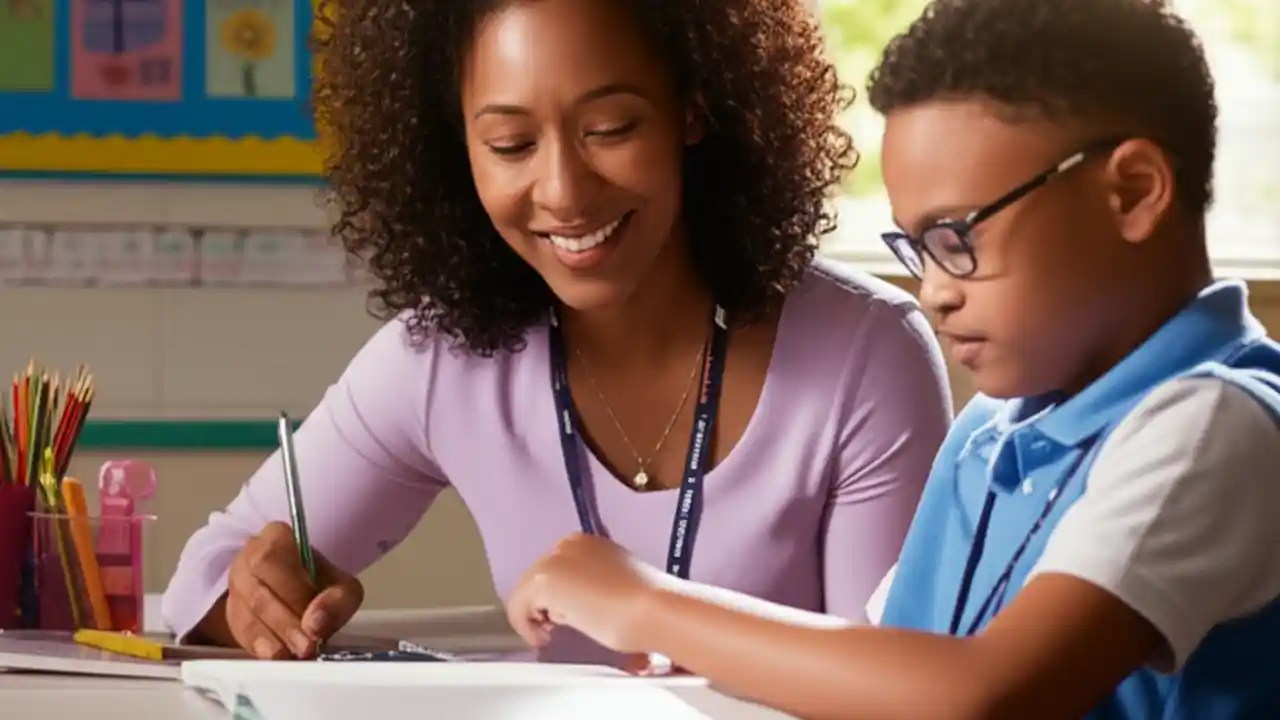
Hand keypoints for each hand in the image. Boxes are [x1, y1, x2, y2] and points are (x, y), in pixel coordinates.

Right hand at [223, 521, 363, 658]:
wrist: (298, 594)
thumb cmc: (319, 586)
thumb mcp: (342, 587)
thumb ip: (338, 600)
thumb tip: (315, 624)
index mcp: (276, 538)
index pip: (273, 556)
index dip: (292, 588)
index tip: (313, 616)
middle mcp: (248, 557)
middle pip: (257, 587)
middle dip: (284, 620)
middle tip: (307, 645)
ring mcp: (236, 585)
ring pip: (247, 611)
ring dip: (273, 636)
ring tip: (295, 654)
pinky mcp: (231, 612)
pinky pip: (238, 628)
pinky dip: (258, 644)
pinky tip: (275, 656)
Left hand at [506, 533, 665, 654]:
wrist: (654, 608)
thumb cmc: (648, 604)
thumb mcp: (616, 585)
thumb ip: (595, 585)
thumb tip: (582, 601)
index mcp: (586, 542)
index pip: (557, 570)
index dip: (557, 598)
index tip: (564, 619)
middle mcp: (567, 543)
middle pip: (539, 579)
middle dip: (545, 606)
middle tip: (557, 631)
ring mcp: (553, 559)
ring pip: (527, 592)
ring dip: (536, 616)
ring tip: (554, 636)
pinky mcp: (542, 581)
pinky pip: (517, 608)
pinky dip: (526, 627)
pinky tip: (544, 639)